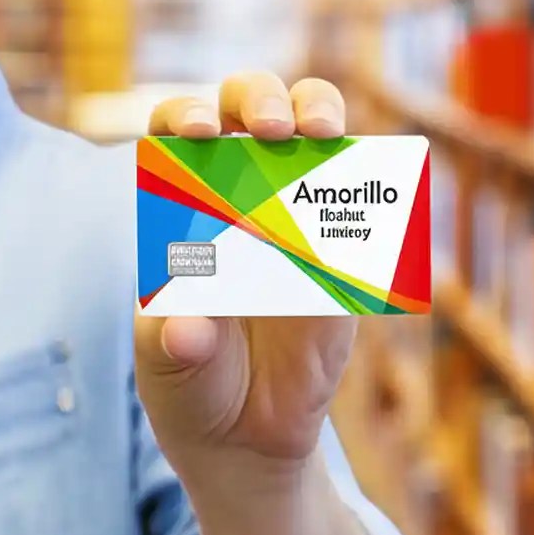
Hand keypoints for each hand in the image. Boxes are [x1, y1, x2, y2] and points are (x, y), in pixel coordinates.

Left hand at [136, 68, 359, 463]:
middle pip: (248, 110)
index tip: (201, 133)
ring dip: (320, 115)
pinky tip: (366, 196)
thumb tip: (190, 328)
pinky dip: (367, 185)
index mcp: (179, 206)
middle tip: (273, 129)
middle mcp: (236, 193)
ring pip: (313, 134)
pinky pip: (359, 206)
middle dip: (261, 100)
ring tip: (321, 134)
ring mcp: (294, 216)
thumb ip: (172, 343)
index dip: (188, 116)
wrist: (245, 435)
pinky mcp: (341, 254)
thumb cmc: (188, 383)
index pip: (177, 134)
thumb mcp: (166, 366)